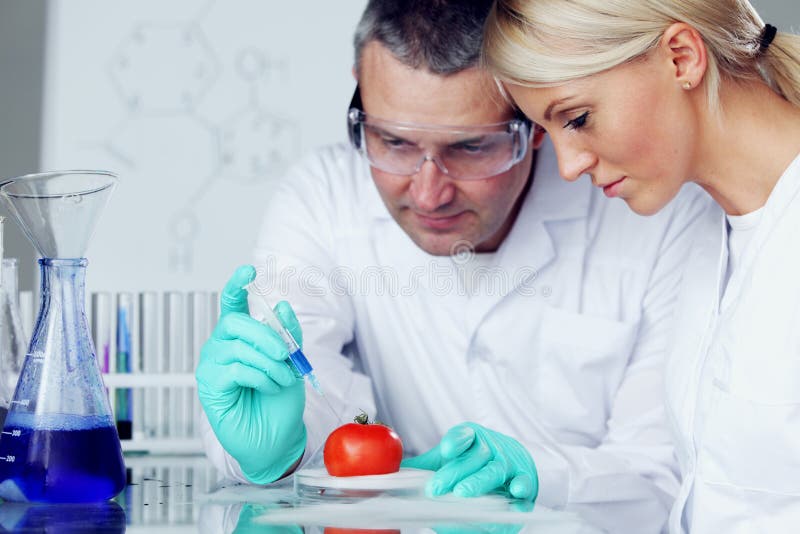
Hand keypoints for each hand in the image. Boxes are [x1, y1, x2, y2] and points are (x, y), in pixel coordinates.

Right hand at [197, 265, 305, 483]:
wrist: (275, 436)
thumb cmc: (279, 399)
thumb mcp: (292, 362)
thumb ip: (288, 335)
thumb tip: (283, 306)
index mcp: (241, 337)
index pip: (232, 304)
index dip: (236, 285)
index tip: (248, 270)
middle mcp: (222, 346)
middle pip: (235, 323)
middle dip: (265, 335)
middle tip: (285, 354)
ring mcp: (212, 365)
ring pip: (238, 347)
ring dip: (269, 362)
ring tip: (282, 379)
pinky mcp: (210, 385)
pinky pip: (236, 369)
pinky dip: (260, 377)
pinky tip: (269, 387)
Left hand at [402, 423, 537, 500]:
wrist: (514, 460)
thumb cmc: (474, 460)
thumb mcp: (449, 458)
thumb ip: (424, 465)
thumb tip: (390, 471)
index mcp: (471, 437)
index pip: (463, 435)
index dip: (455, 441)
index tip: (445, 450)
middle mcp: (490, 447)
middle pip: (474, 457)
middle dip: (455, 472)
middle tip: (437, 487)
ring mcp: (508, 462)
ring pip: (494, 470)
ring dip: (479, 481)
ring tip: (463, 493)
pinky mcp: (525, 478)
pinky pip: (524, 483)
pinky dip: (520, 488)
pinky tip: (515, 494)